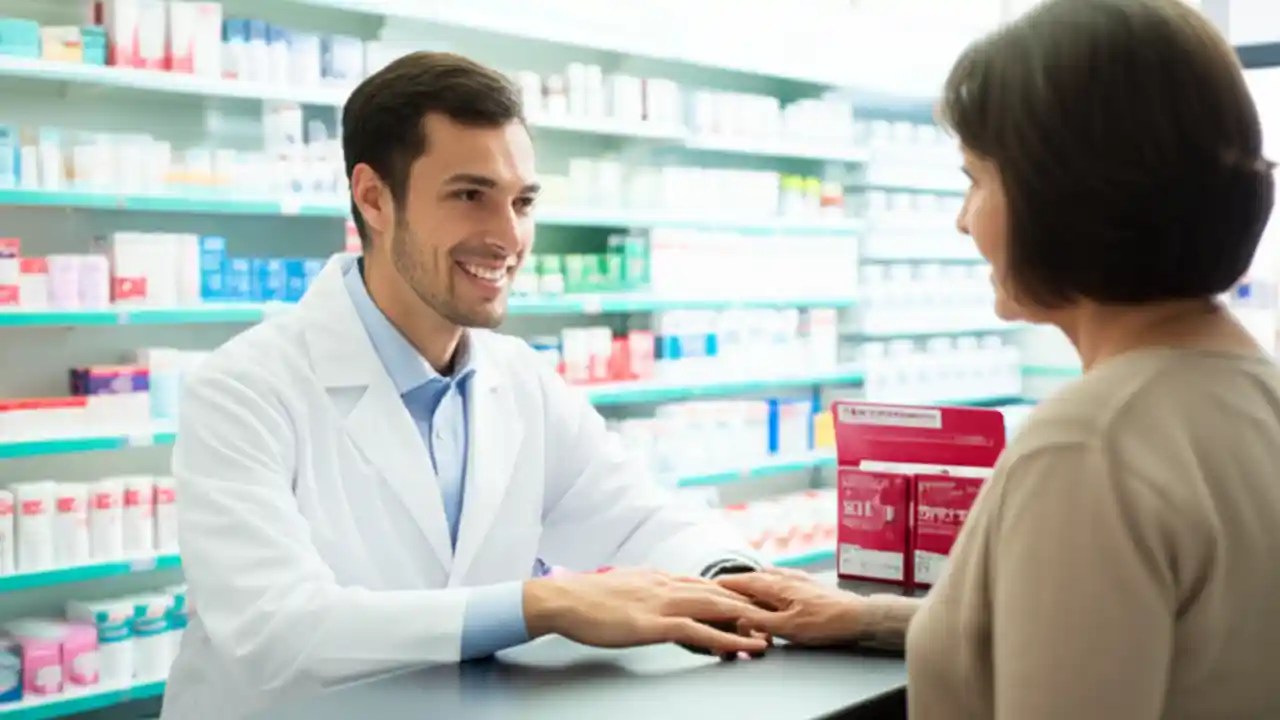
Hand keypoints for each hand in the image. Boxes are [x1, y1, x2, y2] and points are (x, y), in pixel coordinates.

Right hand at [523, 568, 773, 654]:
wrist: (564, 599)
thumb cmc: (588, 598)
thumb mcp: (625, 587)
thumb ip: (647, 590)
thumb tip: (659, 596)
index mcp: (660, 577)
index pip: (706, 583)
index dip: (733, 593)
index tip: (755, 602)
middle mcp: (667, 585)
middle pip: (719, 593)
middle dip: (750, 605)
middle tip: (775, 616)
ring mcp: (662, 603)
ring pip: (715, 608)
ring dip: (745, 621)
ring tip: (769, 633)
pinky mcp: (653, 624)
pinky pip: (696, 631)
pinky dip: (722, 639)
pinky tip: (738, 647)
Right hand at [714, 568, 864, 646]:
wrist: (859, 615)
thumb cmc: (825, 622)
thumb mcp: (788, 628)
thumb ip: (760, 621)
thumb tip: (737, 617)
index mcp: (775, 586)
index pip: (742, 582)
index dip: (723, 584)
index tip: (707, 586)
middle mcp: (784, 577)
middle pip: (752, 578)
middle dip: (735, 585)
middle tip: (718, 590)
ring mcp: (797, 579)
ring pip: (766, 578)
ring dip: (752, 583)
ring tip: (740, 589)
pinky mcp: (807, 584)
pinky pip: (780, 579)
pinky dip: (769, 583)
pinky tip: (772, 585)